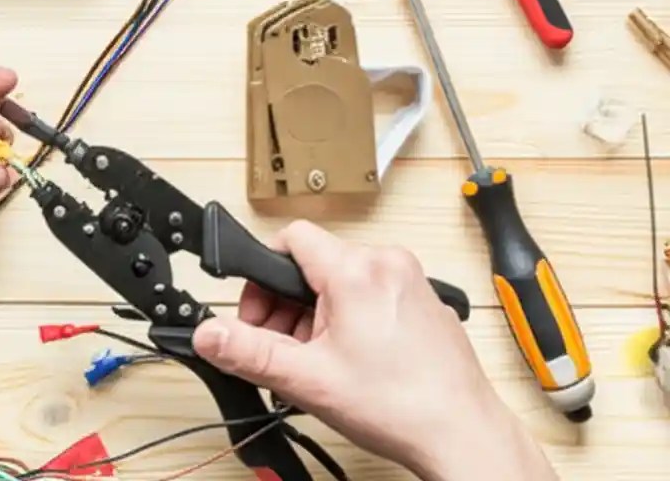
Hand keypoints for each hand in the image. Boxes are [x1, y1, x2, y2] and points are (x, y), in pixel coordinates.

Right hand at [191, 221, 556, 480]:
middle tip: (283, 348)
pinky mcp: (425, 303)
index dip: (263, 273)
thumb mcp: (307, 378)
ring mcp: (411, 282)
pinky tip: (352, 362)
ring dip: (316, 315)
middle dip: (287, 305)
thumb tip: (209, 333)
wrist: (462, 434)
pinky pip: (373, 295)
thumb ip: (249, 352)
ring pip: (342, 282)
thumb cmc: (400, 405)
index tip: (257, 310)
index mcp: (356, 270)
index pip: (290, 238)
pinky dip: (351, 320)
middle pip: (313, 264)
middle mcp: (387, 264)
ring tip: (319, 361)